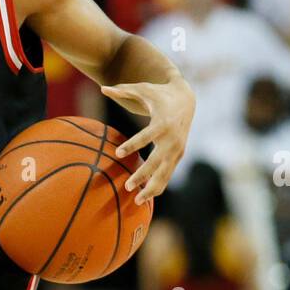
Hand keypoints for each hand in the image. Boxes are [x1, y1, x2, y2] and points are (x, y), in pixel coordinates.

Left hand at [101, 79, 194, 203]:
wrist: (186, 99)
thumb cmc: (159, 94)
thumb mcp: (143, 90)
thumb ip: (123, 90)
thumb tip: (103, 87)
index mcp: (163, 122)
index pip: (146, 136)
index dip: (133, 144)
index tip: (118, 153)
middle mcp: (172, 139)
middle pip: (157, 161)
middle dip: (143, 174)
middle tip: (127, 186)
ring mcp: (177, 149)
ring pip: (165, 173)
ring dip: (151, 188)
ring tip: (135, 201)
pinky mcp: (179, 155)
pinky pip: (168, 174)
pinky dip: (158, 186)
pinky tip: (144, 198)